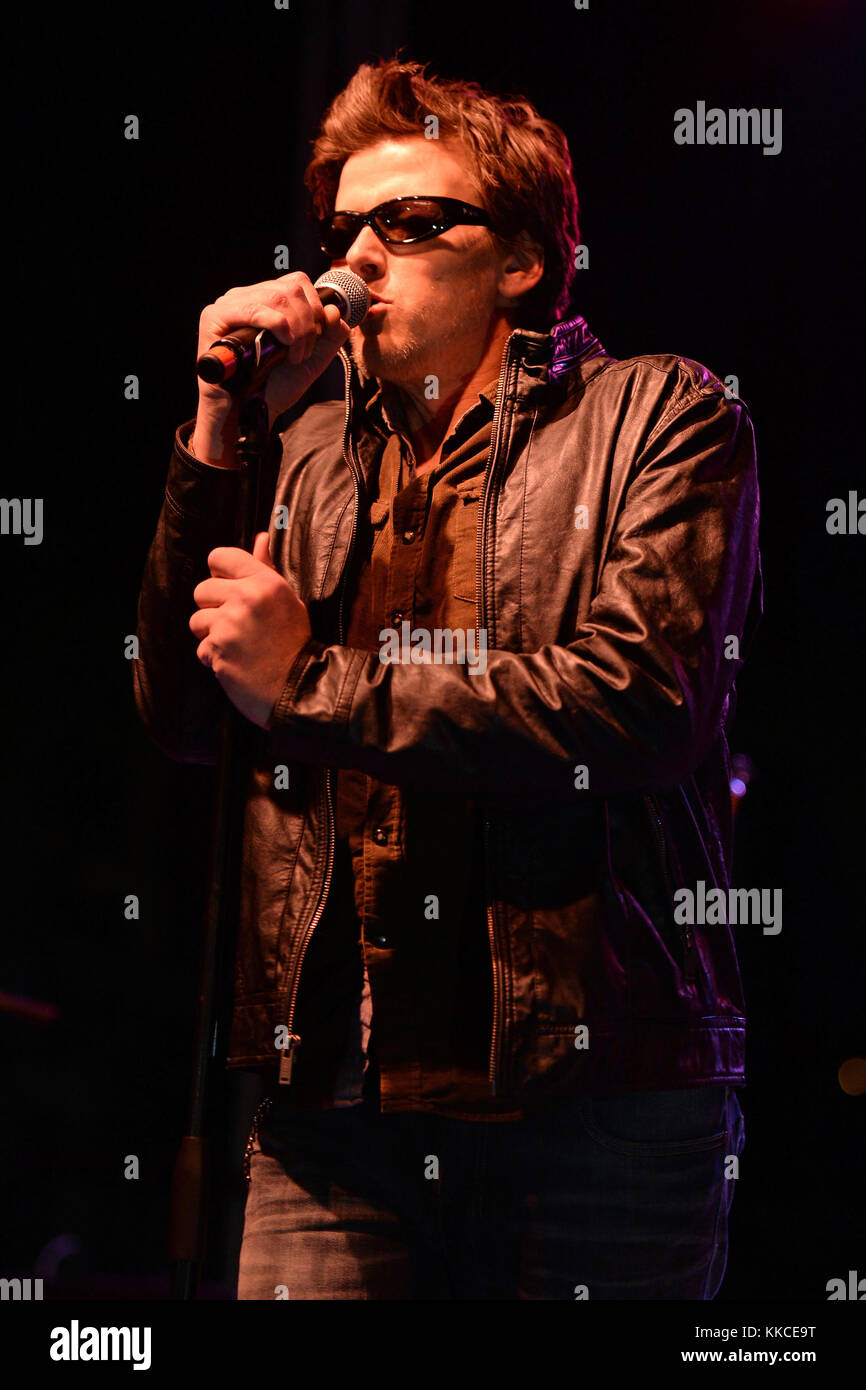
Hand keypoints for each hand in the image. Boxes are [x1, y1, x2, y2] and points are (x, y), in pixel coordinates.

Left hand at [189, 532, 311, 727]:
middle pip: (201, 590)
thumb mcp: (288, 600)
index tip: (230, 589)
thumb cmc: (295, 643)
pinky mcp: (218, 650)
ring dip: (210, 635)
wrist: (300, 688)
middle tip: (236, 624)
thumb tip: (260, 538)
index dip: (220, 573)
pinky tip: (236, 662)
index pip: (219, 557)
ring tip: (236, 645)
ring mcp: (229, 625)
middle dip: (213, 609)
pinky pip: (201, 649)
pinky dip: (214, 658)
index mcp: (265, 582)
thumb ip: (267, 569)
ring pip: (196, 620)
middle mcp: (245, 598)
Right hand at [191, 272, 350, 465]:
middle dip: (308, 323)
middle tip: (302, 353)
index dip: (315, 307)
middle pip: (290, 288)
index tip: (316, 338)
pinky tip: (281, 346)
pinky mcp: (214, 317)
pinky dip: (277, 326)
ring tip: (292, 356)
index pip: (297, 282)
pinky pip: (254, 309)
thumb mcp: (310, 360)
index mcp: (265, 300)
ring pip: (277, 296)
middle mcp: (245, 297)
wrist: (248, 413)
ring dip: (295, 329)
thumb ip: (329, 337)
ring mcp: (228, 305)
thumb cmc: (272, 387)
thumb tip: (335, 309)